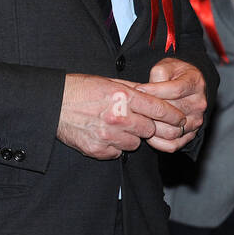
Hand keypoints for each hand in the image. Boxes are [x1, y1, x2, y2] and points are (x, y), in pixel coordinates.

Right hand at [57, 73, 187, 158]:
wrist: (53, 104)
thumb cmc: (81, 89)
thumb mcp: (111, 82)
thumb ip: (135, 90)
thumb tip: (156, 95)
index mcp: (124, 97)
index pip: (160, 109)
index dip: (174, 116)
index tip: (181, 119)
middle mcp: (118, 117)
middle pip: (150, 129)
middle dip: (149, 126)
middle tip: (140, 120)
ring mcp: (107, 136)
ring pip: (135, 143)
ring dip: (132, 137)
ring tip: (118, 126)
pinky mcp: (97, 150)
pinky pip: (117, 152)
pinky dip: (115, 146)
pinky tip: (105, 134)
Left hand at [123, 56, 208, 152]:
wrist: (187, 86)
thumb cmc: (174, 75)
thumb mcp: (168, 65)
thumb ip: (159, 73)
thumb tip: (147, 89)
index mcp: (196, 83)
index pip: (176, 90)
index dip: (154, 91)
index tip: (138, 89)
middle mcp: (199, 103)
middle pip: (173, 112)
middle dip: (151, 111)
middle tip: (136, 108)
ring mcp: (196, 121)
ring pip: (172, 131)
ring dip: (153, 128)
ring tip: (140, 120)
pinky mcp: (191, 135)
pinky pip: (173, 145)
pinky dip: (157, 143)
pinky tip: (147, 133)